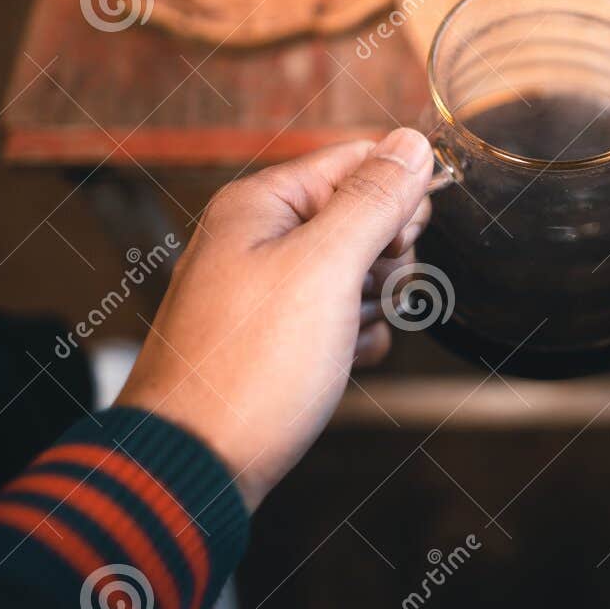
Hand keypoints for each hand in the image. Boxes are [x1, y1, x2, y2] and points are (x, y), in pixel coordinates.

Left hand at [116, 130, 432, 509]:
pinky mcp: (282, 339)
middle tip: (362, 293)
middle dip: (385, 259)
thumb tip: (412, 143)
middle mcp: (261, 239)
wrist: (197, 466)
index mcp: (261, 205)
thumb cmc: (248, 366)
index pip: (357, 160)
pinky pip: (345, 322)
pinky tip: (337, 365)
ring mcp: (271, 292)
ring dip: (372, 307)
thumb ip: (373, 200)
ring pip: (361, 273)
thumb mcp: (324, 268)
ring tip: (340, 338)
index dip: (395, 195)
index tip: (401, 237)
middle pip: (365, 218)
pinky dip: (355, 343)